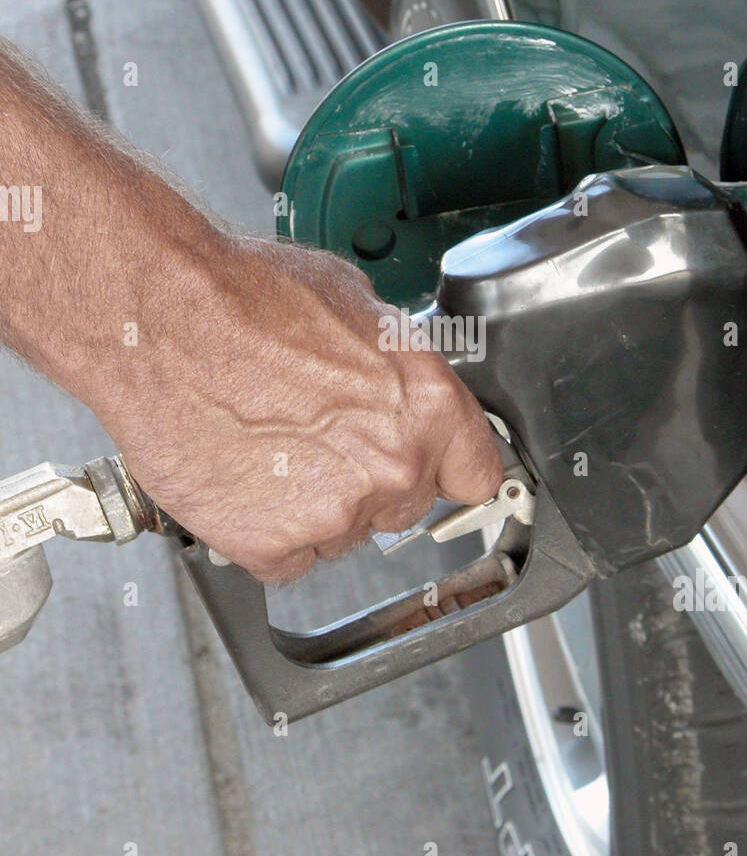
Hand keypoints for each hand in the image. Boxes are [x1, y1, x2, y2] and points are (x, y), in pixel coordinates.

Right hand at [104, 235, 502, 582]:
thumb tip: (400, 383)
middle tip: (313, 437)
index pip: (475, 473)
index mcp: (426, 402)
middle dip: (366, 478)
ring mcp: (337, 511)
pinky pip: (287, 559)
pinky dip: (264, 532)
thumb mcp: (355, 304)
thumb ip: (395, 365)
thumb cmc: (245, 296)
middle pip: (403, 505)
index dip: (446, 468)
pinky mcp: (273, 545)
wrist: (161, 318)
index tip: (432, 472)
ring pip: (342, 533)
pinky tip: (242, 479)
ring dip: (312, 505)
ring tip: (265, 447)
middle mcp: (394, 463)